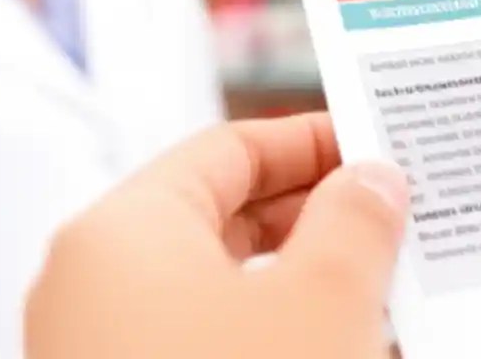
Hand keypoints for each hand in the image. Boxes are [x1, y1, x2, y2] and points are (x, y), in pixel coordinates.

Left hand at [24, 113, 407, 358]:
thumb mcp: (320, 306)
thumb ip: (354, 225)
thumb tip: (372, 179)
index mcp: (121, 230)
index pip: (227, 149)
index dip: (311, 142)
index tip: (377, 151)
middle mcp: (90, 282)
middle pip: (218, 214)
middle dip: (313, 214)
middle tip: (390, 217)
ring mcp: (92, 344)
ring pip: (213, 286)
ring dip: (296, 279)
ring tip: (376, 288)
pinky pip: (198, 337)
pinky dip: (262, 330)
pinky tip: (326, 343)